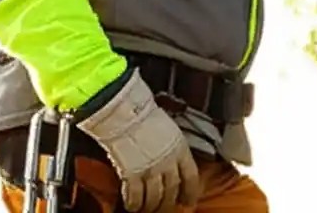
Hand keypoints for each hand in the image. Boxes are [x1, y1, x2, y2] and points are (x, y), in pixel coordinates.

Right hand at [76, 70, 201, 211]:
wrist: (125, 113)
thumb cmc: (144, 116)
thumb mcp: (169, 130)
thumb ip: (172, 147)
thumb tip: (172, 159)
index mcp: (180, 149)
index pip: (191, 177)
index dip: (190, 192)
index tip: (188, 201)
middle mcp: (168, 162)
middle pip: (172, 191)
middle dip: (169, 203)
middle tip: (165, 210)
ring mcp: (150, 169)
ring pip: (155, 197)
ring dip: (151, 206)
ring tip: (147, 209)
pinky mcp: (132, 174)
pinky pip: (135, 196)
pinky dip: (134, 204)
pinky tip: (132, 206)